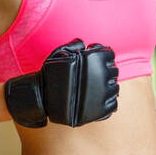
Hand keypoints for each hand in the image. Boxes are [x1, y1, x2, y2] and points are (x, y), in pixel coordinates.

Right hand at [4, 38, 119, 127]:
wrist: (40, 95)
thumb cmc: (48, 73)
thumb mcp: (59, 53)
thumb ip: (73, 46)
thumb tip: (83, 44)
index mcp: (93, 61)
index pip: (110, 56)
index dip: (104, 58)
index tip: (98, 63)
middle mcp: (100, 76)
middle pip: (114, 72)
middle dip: (107, 72)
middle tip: (97, 76)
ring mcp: (101, 94)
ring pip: (115, 89)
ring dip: (109, 87)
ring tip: (98, 88)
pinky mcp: (99, 110)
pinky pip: (113, 105)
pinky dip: (109, 102)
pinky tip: (100, 100)